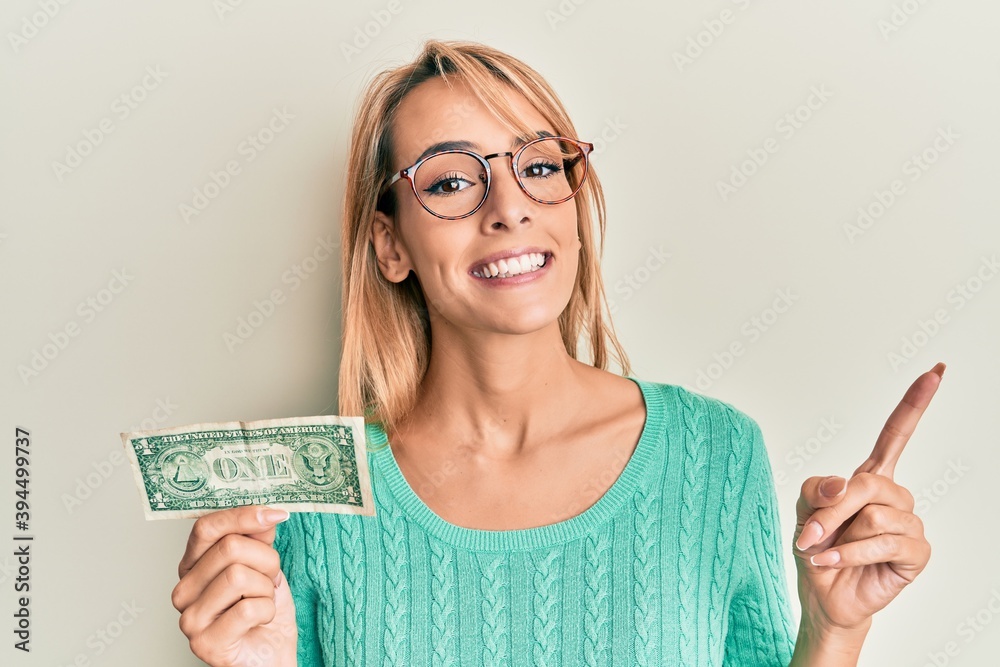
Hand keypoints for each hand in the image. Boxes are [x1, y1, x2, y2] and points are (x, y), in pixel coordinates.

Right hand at [172, 506, 296, 666]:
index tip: (276, 514)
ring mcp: (190, 619)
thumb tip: (264, 513)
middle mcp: (183, 590)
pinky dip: (267, 611)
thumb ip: (259, 537)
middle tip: (269, 578)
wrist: (270, 654)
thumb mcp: (264, 564)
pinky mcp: (205, 643)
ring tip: (261, 602)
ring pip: (239, 575)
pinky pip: (248, 608)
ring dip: (266, 588)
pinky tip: (260, 620)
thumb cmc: (263, 610)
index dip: (243, 516)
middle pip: (230, 548)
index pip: (206, 527)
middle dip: (265, 560)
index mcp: (192, 566)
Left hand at [792, 362, 942, 635]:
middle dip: (830, 510)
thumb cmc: (817, 546)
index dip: (914, 403)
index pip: (896, 434)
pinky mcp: (915, 552)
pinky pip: (882, 542)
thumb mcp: (803, 508)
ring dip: (838, 536)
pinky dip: (849, 553)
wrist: (822, 594)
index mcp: (871, 477)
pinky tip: (835, 562)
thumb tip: (844, 487)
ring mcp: (909, 522)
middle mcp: (895, 496)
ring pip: (873, 515)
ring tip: (828, 551)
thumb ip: (817, 489)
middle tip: (809, 533)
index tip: (937, 370)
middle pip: (866, 484)